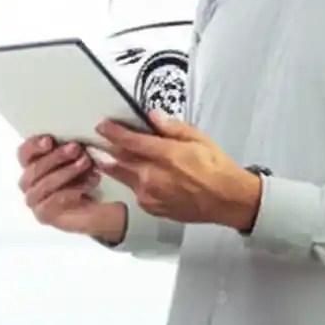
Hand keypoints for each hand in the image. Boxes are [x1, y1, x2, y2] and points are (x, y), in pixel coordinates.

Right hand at [17, 134, 126, 242]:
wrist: (96, 205)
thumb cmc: (83, 174)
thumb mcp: (80, 154)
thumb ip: (73, 144)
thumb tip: (86, 131)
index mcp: (32, 163)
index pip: (24, 153)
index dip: (34, 146)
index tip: (50, 140)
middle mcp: (28, 181)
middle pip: (33, 168)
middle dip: (56, 157)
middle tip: (77, 149)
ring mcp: (34, 200)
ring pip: (43, 184)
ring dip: (65, 172)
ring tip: (86, 163)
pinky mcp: (43, 215)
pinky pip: (51, 203)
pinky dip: (70, 191)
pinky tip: (88, 184)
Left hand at [94, 109, 261, 231]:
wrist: (227, 201)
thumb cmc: (216, 167)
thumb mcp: (199, 139)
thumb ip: (173, 128)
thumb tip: (153, 117)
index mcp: (166, 155)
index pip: (130, 141)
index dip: (113, 132)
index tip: (102, 125)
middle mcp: (152, 176)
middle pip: (119, 160)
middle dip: (107, 150)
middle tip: (97, 141)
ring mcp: (149, 195)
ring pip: (123, 176)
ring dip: (114, 166)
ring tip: (107, 157)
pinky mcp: (151, 208)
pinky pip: (134, 191)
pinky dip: (131, 181)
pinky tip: (135, 175)